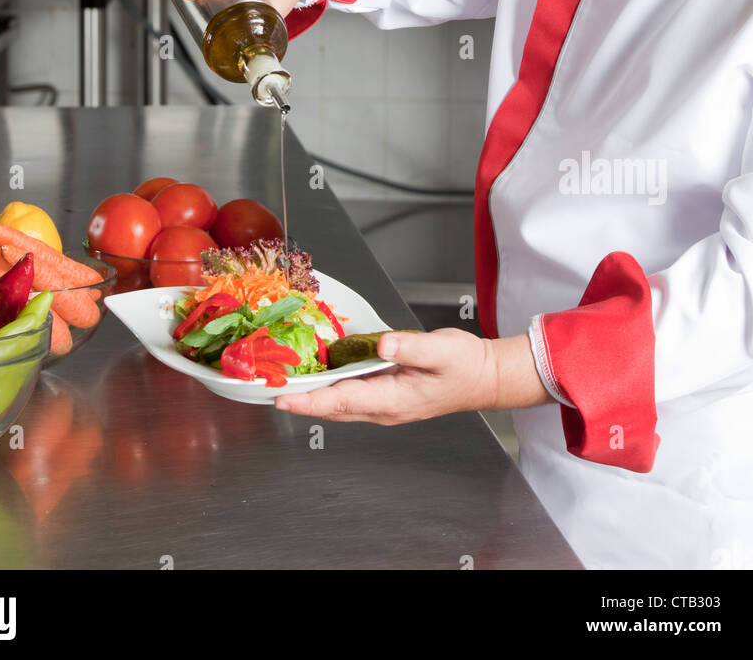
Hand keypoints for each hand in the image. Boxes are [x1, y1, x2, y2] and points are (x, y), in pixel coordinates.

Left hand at [274, 328, 551, 423]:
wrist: (485, 378)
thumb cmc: (466, 365)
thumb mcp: (440, 349)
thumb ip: (409, 347)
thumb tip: (383, 344)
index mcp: (394, 399)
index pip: (342, 401)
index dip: (309, 400)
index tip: (282, 398)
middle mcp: (385, 408)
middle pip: (333, 407)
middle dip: (301, 399)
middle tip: (267, 389)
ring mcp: (385, 406)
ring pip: (340, 404)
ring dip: (313, 396)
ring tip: (284, 383)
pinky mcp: (387, 397)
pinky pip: (352, 395)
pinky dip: (331, 388)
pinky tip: (319, 375)